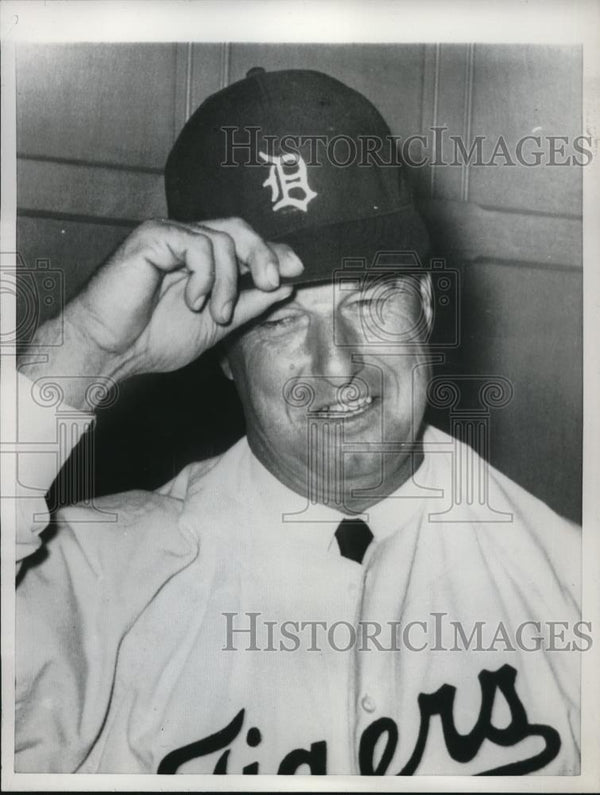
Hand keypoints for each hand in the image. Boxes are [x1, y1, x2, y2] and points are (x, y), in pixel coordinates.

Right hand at [20, 217, 302, 408]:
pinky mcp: (152, 238)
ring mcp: (168, 236)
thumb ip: (248, 302)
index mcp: (200, 261)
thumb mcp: (216, 324)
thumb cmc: (153, 339)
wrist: (111, 351)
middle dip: (264, 255)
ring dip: (228, 282)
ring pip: (222, 240)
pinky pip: (196, 245)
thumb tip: (284, 284)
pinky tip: (192, 301)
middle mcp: (185, 242)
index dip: (273, 252)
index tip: (296, 269)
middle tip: (272, 283)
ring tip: (215, 313)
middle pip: (239, 229)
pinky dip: (204, 276)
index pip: (244, 244)